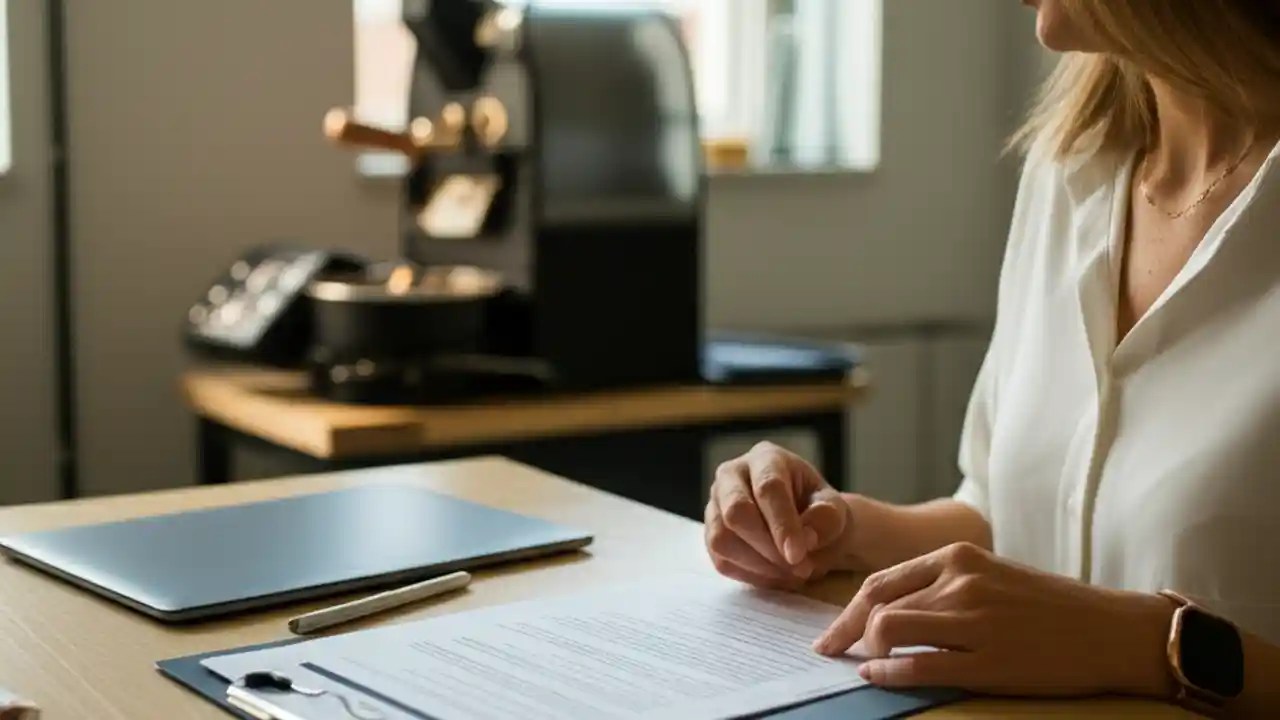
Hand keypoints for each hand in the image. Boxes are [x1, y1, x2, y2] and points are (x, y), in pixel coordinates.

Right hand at [704, 442, 854, 589]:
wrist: (806, 524)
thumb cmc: (819, 511)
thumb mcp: (835, 510)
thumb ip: (826, 519)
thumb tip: (805, 539)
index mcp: (766, 459)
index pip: (768, 488)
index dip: (782, 524)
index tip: (798, 555)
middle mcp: (732, 474)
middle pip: (736, 511)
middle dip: (768, 547)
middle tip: (800, 569)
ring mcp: (715, 503)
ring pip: (721, 539)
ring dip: (759, 565)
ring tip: (792, 574)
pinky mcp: (709, 533)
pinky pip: (721, 560)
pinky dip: (751, 575)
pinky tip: (776, 575)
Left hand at [812, 542, 1176, 698]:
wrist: (1112, 629)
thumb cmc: (1050, 606)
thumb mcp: (992, 575)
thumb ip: (944, 585)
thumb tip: (888, 612)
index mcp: (959, 557)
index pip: (882, 581)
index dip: (848, 608)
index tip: (831, 630)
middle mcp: (962, 582)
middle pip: (877, 606)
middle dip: (844, 632)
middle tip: (827, 651)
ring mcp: (974, 622)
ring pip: (889, 631)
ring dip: (865, 652)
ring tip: (862, 665)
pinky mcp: (989, 662)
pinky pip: (919, 668)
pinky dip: (888, 674)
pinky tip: (877, 677)